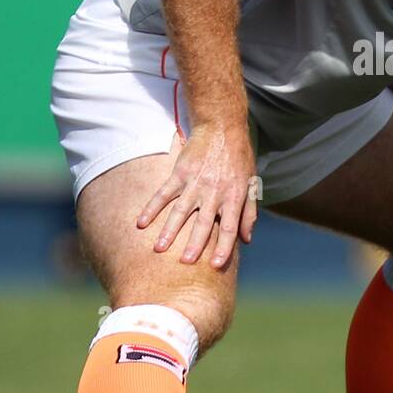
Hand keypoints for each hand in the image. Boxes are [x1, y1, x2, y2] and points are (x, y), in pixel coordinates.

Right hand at [136, 121, 257, 267]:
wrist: (221, 127)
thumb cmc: (239, 158)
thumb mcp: (252, 183)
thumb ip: (249, 212)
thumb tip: (247, 240)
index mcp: (234, 196)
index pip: (229, 227)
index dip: (223, 247)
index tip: (215, 265)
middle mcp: (214, 191)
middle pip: (204, 223)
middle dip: (194, 244)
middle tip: (184, 262)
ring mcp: (195, 182)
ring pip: (180, 210)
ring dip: (169, 230)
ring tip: (159, 248)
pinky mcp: (180, 173)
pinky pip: (163, 193)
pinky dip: (151, 208)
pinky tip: (141, 223)